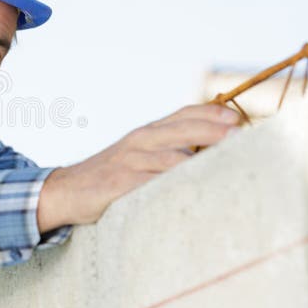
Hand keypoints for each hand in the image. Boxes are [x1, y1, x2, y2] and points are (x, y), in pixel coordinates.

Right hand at [38, 104, 240, 230]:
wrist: (66, 191)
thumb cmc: (109, 176)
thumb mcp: (137, 156)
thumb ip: (167, 153)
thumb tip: (210, 157)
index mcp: (147, 133)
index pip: (183, 114)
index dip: (211, 113)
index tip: (236, 119)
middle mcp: (140, 141)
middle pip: (183, 130)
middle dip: (214, 132)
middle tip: (240, 137)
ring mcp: (130, 161)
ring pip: (173, 159)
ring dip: (201, 164)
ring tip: (228, 170)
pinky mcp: (120, 184)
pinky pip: (152, 184)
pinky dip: (173, 187)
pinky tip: (193, 194)